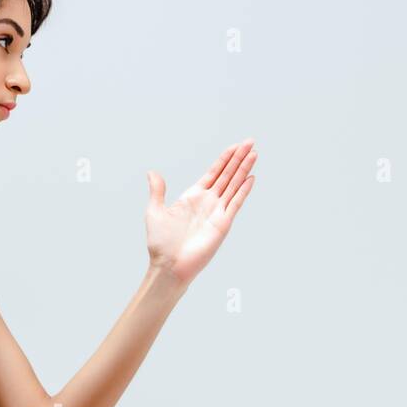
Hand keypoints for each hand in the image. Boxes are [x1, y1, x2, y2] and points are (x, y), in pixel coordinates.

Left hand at [144, 138, 257, 283]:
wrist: (168, 265)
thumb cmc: (160, 243)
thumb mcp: (155, 211)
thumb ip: (158, 191)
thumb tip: (152, 173)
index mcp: (193, 197)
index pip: (213, 173)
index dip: (224, 159)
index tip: (235, 146)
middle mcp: (208, 202)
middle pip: (227, 175)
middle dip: (238, 158)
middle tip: (250, 141)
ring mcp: (217, 212)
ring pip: (233, 185)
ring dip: (243, 169)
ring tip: (254, 153)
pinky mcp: (222, 224)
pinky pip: (235, 203)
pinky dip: (243, 190)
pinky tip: (251, 177)